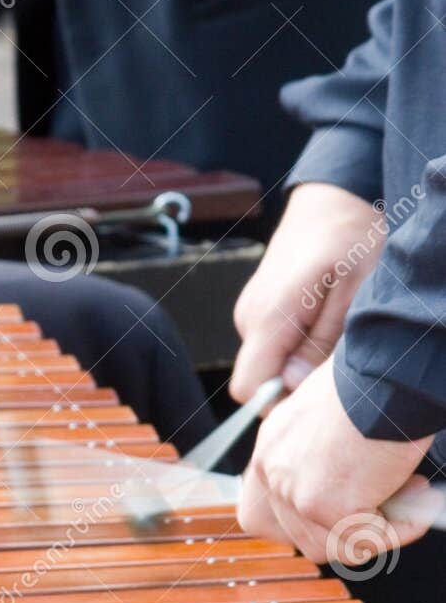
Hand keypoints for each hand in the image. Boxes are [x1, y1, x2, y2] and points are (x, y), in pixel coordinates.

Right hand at [231, 183, 386, 402]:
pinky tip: (322, 318)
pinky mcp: (257, 308)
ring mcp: (249, 311)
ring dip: (299, 360)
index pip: (249, 389)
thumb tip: (289, 385)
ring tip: (334, 327)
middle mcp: (249, 316)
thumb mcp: (353, 296)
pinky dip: (295, 343)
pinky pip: (271, 344)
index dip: (280, 402)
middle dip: (295, 381)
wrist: (335, 200)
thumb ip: (319, 344)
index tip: (316, 392)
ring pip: (267, 363)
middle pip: (259, 379)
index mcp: (270, 316)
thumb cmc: (350, 241)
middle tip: (337, 354)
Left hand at [239, 359, 433, 563]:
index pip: (260, 514)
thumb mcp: (330, 421)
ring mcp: (294, 492)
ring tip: (410, 495)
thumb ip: (323, 458)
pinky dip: (400, 528)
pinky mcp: (325, 506)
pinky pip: (367, 540)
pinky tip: (419, 497)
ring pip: (335, 547)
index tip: (337, 520)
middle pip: (296, 538)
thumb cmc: (373, 383)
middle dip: (343, 535)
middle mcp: (271, 470)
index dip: (297, 527)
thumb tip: (353, 497)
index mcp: (270, 448)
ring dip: (378, 531)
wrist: (390, 371)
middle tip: (383, 513)